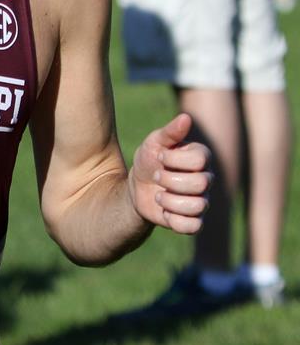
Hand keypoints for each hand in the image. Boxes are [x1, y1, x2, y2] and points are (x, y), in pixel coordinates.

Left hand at [128, 113, 209, 233]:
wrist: (138, 188)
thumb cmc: (149, 161)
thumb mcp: (154, 143)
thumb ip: (170, 132)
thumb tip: (186, 118)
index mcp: (200, 158)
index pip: (200, 160)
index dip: (174, 160)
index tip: (159, 158)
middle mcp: (206, 179)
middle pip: (201, 184)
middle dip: (170, 181)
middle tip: (156, 177)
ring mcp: (202, 200)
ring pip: (197, 206)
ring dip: (169, 201)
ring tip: (158, 196)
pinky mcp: (194, 220)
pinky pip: (193, 226)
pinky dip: (174, 221)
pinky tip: (165, 213)